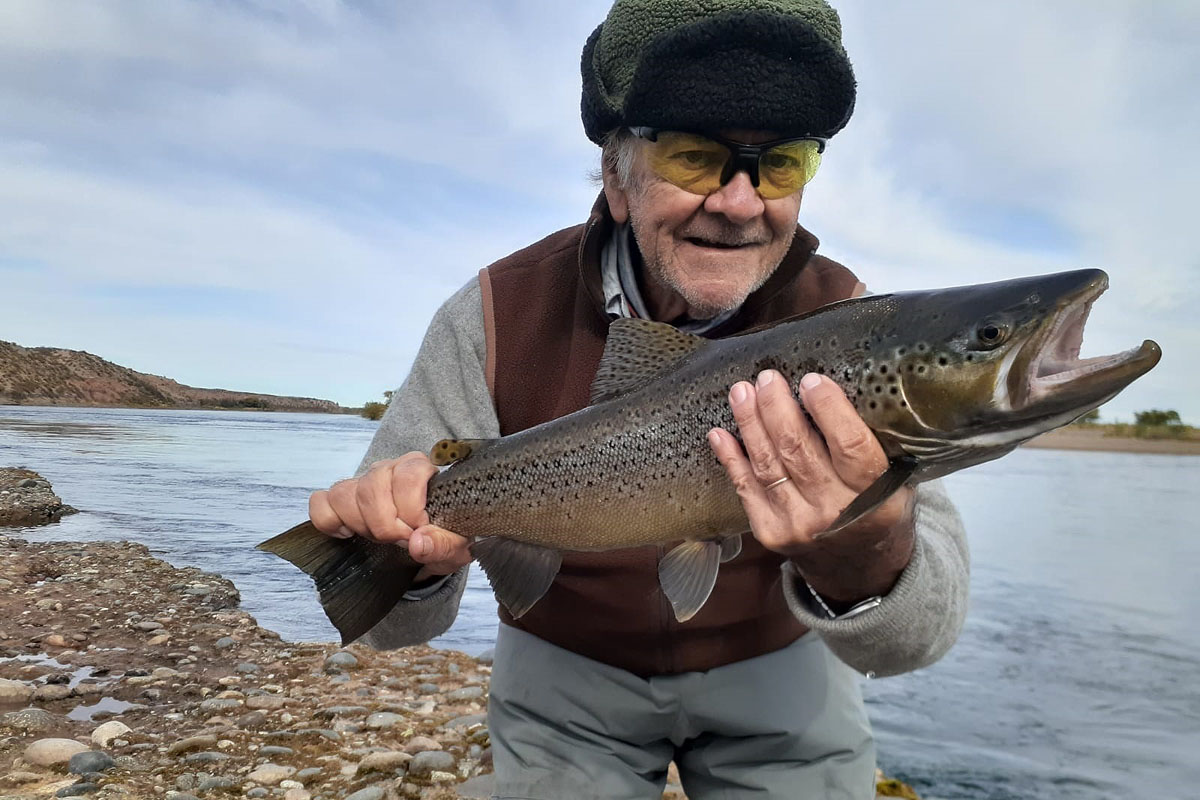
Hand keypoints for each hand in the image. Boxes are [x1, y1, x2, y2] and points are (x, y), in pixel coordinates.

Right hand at [308, 451, 470, 576]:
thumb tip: (417, 542)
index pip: (407, 477)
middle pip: (371, 489)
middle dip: (385, 525)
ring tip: (380, 538)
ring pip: (343, 494)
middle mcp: (389, 468)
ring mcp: (363, 481)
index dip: (411, 511)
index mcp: (420, 468)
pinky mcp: (343, 497)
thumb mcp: (457, 544)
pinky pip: (321, 502)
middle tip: (401, 540)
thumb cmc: (446, 534)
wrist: (431, 539)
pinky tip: (350, 533)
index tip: (418, 531)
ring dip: (360, 525)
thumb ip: (443, 543)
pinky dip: (330, 521)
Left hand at [707, 370, 914, 602]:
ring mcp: (797, 525)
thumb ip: (869, 445)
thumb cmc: (877, 508)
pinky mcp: (770, 533)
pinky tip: (720, 433)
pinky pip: (745, 488)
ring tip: (741, 393)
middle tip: (767, 378)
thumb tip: (832, 390)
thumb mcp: (894, 481)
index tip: (811, 380)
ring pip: (767, 465)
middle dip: (777, 408)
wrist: (859, 567)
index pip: (849, 445)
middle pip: (797, 450)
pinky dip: (731, 458)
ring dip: (750, 424)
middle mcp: (833, 513)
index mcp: (874, 497)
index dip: (828, 409)